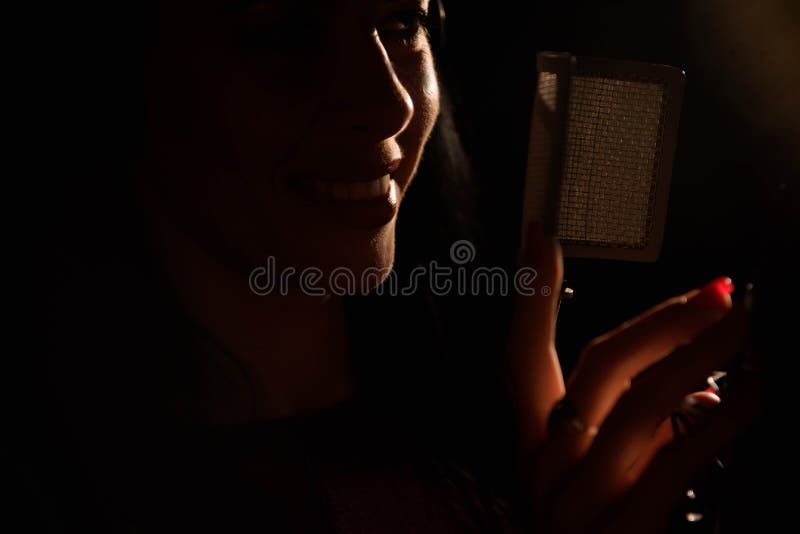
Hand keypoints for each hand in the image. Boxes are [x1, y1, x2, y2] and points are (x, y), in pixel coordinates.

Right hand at [507, 225, 763, 532]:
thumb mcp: (594, 480)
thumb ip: (628, 429)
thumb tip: (691, 380)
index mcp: (535, 446)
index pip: (522, 357)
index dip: (531, 294)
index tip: (540, 233)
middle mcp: (547, 467)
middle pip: (599, 367)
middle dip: (662, 320)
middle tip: (720, 292)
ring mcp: (578, 503)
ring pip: (638, 406)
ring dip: (699, 358)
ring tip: (744, 329)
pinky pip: (672, 466)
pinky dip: (715, 426)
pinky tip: (749, 401)